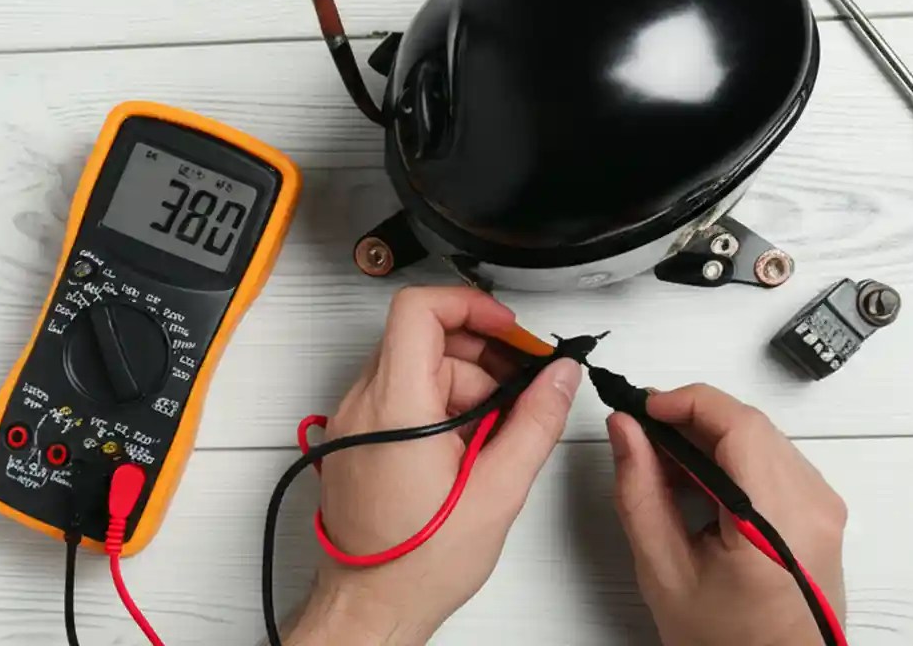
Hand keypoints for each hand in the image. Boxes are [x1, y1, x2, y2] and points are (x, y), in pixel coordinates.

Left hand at [284, 286, 582, 644]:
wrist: (370, 607)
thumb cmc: (418, 563)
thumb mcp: (497, 490)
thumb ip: (536, 422)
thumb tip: (560, 376)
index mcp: (394, 407)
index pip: (419, 310)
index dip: (470, 306)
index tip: (507, 330)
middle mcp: (363, 405)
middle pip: (424, 340)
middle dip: (480, 359)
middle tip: (520, 391)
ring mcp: (352, 422)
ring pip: (414, 369)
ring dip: (463, 388)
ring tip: (494, 437)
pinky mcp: (353, 440)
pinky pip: (398, 397)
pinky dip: (437, 407)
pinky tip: (466, 448)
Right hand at [606, 384, 846, 645]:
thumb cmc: (726, 645)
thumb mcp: (664, 570)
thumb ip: (640, 490)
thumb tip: (625, 429)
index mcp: (777, 522)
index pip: (739, 425)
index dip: (687, 402)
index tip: (644, 407)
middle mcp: (814, 506)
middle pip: (751, 425)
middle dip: (693, 417)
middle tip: (645, 434)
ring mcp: (825, 507)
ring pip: (763, 437)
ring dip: (712, 437)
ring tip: (667, 465)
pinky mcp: (823, 511)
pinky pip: (776, 459)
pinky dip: (734, 457)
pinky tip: (700, 482)